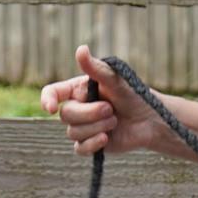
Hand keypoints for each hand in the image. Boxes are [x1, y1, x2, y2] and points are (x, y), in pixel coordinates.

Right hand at [39, 45, 162, 155]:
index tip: (51, 108)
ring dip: (97, 126)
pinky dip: (92, 144)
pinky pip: (80, 148)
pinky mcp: (90, 144)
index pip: (53, 93)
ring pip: (73, 132)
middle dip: (89, 113)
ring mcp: (82, 127)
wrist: (149, 119)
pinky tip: (106, 138)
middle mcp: (77, 108)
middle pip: (66, 115)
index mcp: (78, 90)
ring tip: (115, 120)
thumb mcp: (115, 79)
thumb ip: (96, 68)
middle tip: (110, 109)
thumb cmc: (133, 94)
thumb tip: (80, 49)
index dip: (47, 100)